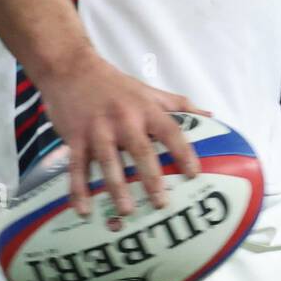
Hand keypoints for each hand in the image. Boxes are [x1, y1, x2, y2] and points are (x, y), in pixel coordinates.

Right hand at [39, 50, 210, 218]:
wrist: (71, 69)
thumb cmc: (114, 84)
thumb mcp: (148, 90)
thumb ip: (178, 104)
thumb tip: (210, 116)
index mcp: (144, 108)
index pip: (170, 131)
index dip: (183, 153)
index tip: (193, 175)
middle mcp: (123, 119)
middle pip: (140, 150)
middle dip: (151, 178)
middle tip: (161, 203)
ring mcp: (97, 129)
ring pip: (109, 162)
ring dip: (117, 188)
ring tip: (126, 211)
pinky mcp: (75, 137)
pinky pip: (77, 167)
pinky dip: (79, 190)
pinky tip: (83, 210)